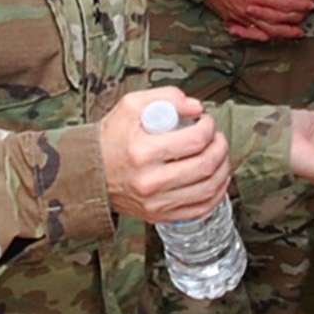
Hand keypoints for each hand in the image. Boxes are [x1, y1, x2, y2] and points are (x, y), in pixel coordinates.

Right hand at [101, 87, 230, 225]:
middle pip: (206, 166)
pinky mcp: (159, 216)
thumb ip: (165, 97)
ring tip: (220, 156)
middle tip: (217, 138)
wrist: (90, 173)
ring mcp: (156, 202)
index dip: (209, 127)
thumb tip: (196, 107)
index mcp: (143, 152)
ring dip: (223, 169)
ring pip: (208, 189)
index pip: (195, 140)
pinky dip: (216, 194)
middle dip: (220, 147)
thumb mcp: (130, 106)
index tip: (206, 121)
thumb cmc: (111, 139)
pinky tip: (216, 180)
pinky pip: (200, 209)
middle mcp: (150, 181)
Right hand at [205, 0, 311, 43]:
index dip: (299, 5)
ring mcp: (241, 17)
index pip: (284, 4)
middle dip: (292, 24)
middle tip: (304, 25)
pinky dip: (259, 36)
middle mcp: (250, 10)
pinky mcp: (232, 20)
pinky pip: (248, 33)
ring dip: (280, 34)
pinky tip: (267, 37)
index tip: (310, 5)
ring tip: (291, 35)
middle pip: (277, 21)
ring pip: (265, 31)